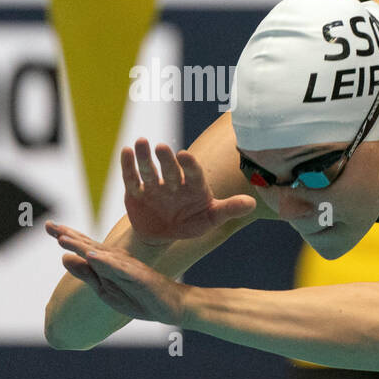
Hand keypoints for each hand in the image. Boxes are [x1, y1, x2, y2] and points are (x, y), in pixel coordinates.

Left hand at [49, 224, 188, 324]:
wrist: (173, 307)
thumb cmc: (141, 298)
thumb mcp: (107, 289)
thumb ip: (87, 273)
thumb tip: (63, 257)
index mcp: (110, 263)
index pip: (86, 247)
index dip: (67, 236)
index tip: (48, 226)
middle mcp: (119, 261)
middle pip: (91, 246)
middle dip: (70, 236)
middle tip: (50, 226)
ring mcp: (130, 268)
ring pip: (103, 255)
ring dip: (83, 246)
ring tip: (63, 239)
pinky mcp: (141, 278)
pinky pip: (122, 270)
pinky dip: (107, 262)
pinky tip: (93, 257)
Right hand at [121, 138, 254, 245]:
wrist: (164, 235)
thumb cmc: (192, 223)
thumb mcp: (211, 219)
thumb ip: (229, 209)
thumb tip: (253, 203)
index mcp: (194, 186)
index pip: (193, 173)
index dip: (189, 165)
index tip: (184, 155)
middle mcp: (174, 181)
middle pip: (170, 169)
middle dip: (165, 159)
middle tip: (160, 147)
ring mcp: (155, 185)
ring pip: (149, 169)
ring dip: (144, 157)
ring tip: (140, 143)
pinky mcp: (136, 191)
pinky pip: (132, 178)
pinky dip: (128, 166)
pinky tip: (126, 151)